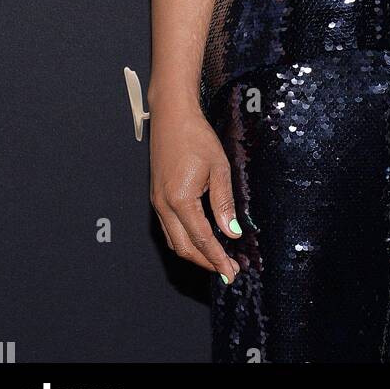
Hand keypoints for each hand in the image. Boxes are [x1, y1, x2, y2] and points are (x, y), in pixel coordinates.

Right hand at [150, 101, 241, 281]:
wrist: (172, 116)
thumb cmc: (196, 137)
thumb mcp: (218, 168)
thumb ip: (224, 203)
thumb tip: (232, 231)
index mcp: (180, 200)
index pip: (202, 239)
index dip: (218, 259)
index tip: (231, 272)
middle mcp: (164, 206)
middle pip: (184, 248)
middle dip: (206, 262)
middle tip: (227, 270)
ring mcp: (157, 202)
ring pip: (174, 241)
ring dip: (195, 254)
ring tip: (216, 258)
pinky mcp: (157, 197)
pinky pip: (169, 228)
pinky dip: (185, 240)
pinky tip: (200, 239)